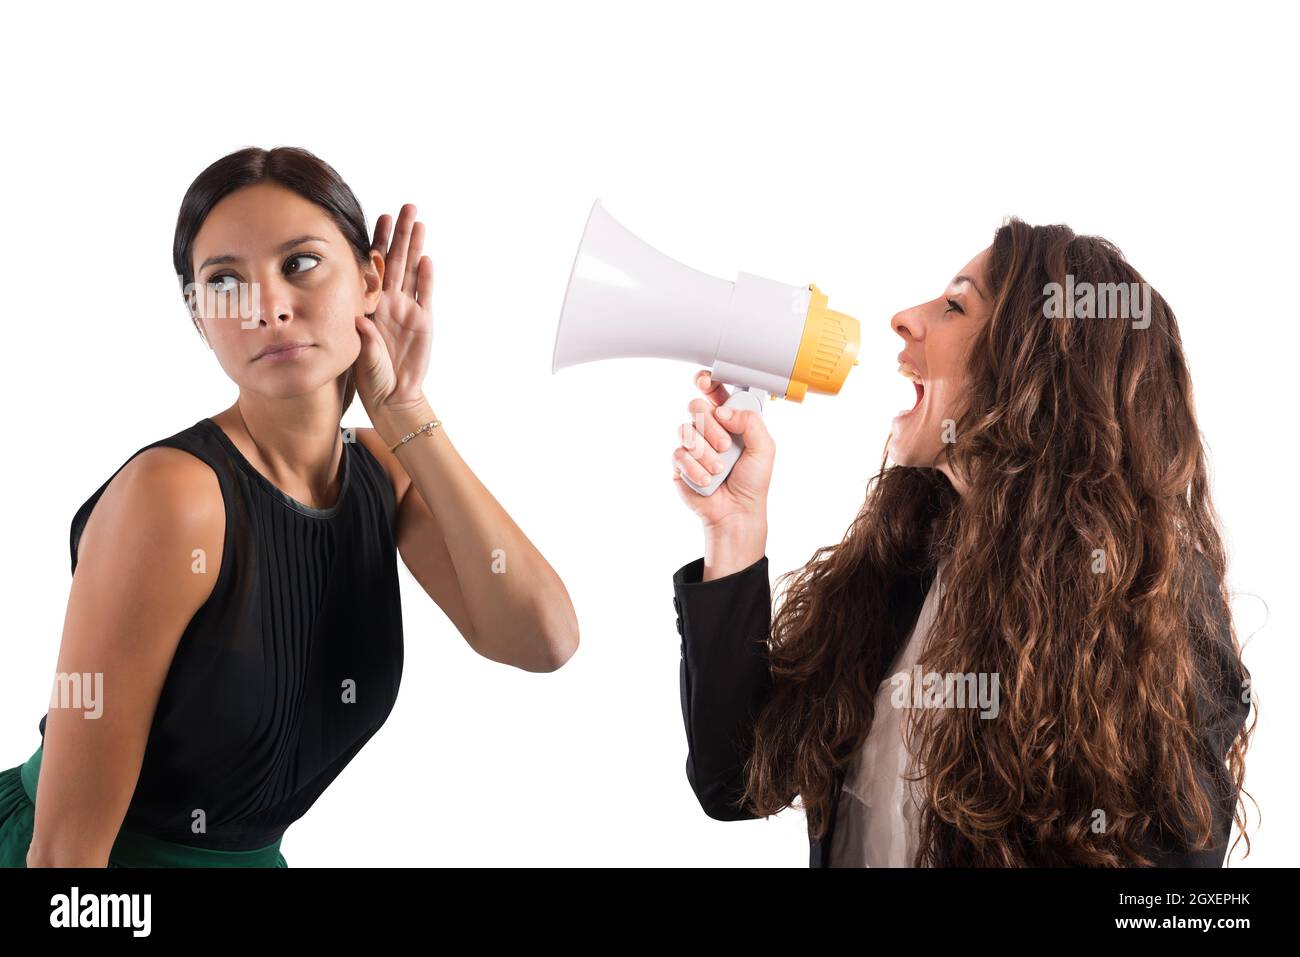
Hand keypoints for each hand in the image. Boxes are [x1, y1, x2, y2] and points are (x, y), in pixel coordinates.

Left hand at [353, 204, 433, 418]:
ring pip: (412, 270)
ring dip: (415, 246)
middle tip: (406, 207)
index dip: (376, 242)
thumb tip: (360, 320)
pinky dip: (426, 277)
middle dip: (401, 233)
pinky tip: (427, 258)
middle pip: (396, 259)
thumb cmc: (371, 376)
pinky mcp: (424, 321)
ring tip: (420, 222)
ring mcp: (407, 309)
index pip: (373, 265)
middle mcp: (388, 301)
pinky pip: (425, 294)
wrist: (393, 395)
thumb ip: (364, 338)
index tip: (378, 218)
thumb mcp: (362, 356)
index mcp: (368, 303)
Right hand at [672, 369, 773, 533]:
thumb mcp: (765, 448)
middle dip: (711, 427)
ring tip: (720, 468)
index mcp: (731, 420)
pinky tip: (707, 479)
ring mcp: (694, 445)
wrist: (737, 512)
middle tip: (726, 446)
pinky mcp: (680, 462)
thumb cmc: (753, 482)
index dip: (708, 382)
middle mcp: (710, 429)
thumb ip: (750, 421)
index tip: (705, 382)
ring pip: (686, 430)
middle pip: (697, 407)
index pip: (715, 392)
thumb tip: (723, 412)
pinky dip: (695, 467)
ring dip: (705, 451)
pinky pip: (679, 454)